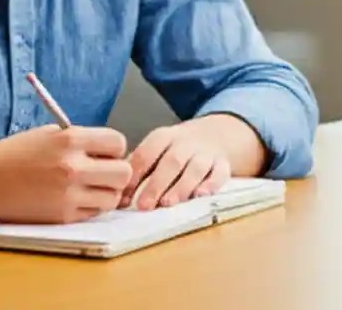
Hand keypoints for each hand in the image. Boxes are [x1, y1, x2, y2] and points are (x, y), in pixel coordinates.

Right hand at [0, 125, 132, 223]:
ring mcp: (68, 194)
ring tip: (88, 188)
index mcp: (70, 139)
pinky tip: (72, 199)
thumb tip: (113, 153)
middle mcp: (72, 166)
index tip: (106, 153)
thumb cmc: (15, 154)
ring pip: (112, 198)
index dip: (115, 148)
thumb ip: (82, 141)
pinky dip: (89, 208)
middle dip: (117, 172)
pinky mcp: (62, 217)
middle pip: (123, 173)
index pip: (118, 142)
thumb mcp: (49, 135)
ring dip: (105, 193)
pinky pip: (93, 213)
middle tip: (103, 173)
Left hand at [120, 115, 253, 210]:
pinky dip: (211, 184)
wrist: (214, 134)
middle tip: (144, 206)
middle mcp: (185, 143)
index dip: (134, 176)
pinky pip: (220, 173)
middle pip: (171, 161)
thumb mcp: (156, 149)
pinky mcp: (223, 164)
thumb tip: (118, 198)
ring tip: (168, 203)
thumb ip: (138, 170)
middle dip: (157, 184)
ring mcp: (206, 153)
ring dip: (182, 186)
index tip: (124, 198)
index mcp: (163, 137)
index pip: (146, 154)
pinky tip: (201, 195)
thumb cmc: (175, 149)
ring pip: (195, 168)